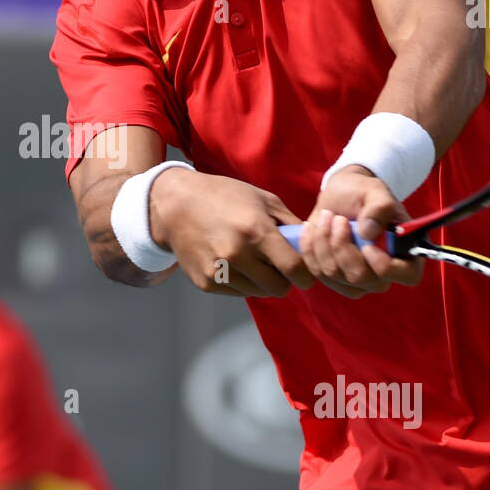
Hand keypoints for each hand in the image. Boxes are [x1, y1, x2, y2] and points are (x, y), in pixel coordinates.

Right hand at [150, 168, 312, 297]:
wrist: (176, 205)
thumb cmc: (224, 196)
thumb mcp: (263, 199)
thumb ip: (290, 223)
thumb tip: (313, 243)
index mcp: (256, 231)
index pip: (294, 269)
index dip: (305, 275)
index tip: (305, 274)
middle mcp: (237, 255)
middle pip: (278, 288)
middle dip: (284, 279)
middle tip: (278, 266)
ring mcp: (219, 271)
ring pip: (258, 293)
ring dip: (261, 281)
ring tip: (252, 260)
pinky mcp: (206, 283)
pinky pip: (238, 292)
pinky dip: (242, 282)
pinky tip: (232, 262)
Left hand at [297, 165, 422, 297]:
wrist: (340, 196)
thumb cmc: (363, 193)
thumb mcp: (375, 191)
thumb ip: (379, 207)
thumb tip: (369, 233)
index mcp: (406, 253)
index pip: (406, 275)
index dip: (384, 265)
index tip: (367, 242)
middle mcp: (383, 274)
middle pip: (360, 278)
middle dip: (342, 245)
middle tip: (338, 218)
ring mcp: (356, 280)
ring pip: (334, 274)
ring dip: (323, 242)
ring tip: (326, 216)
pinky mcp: (332, 278)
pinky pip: (316, 271)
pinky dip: (309, 246)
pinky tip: (312, 227)